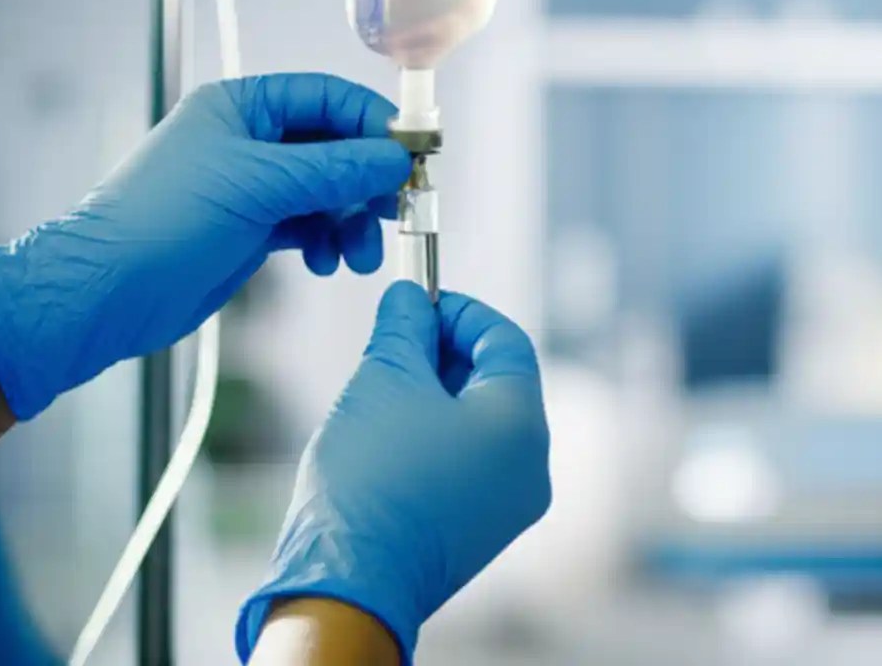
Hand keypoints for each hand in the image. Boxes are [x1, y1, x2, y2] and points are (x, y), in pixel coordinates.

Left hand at [0, 73, 410, 419]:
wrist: (109, 292)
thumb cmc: (162, 222)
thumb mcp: (258, 185)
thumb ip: (333, 169)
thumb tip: (394, 158)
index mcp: (241, 107)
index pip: (326, 98)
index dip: (372, 123)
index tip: (411, 153)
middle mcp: (249, 141)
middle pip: (335, 149)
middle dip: (368, 183)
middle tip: (397, 210)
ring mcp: (253, 187)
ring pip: (328, 194)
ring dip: (353, 223)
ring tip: (360, 256)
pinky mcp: (254, 229)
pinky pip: (311, 226)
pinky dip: (328, 244)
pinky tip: (326, 264)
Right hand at [236, 282, 551, 663]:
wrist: (349, 583)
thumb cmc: (369, 478)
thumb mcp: (383, 380)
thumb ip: (404, 327)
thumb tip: (410, 298)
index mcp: (521, 422)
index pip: (506, 340)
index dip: (460, 312)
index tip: (417, 303)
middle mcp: (532, 465)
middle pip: (499, 383)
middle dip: (446, 355)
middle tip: (395, 342)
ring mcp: (512, 504)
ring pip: (483, 426)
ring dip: (438, 396)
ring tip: (385, 390)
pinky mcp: (483, 531)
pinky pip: (471, 466)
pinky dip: (438, 438)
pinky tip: (391, 437)